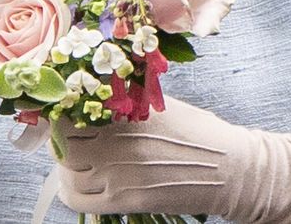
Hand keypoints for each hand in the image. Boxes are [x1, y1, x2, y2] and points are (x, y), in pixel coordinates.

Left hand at [56, 98, 290, 223]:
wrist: (229, 170)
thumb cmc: (199, 132)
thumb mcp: (161, 105)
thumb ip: (126, 99)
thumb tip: (93, 91)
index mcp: (127, 113)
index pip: (72, 110)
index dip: (61, 109)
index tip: (62, 106)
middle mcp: (117, 144)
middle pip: (64, 141)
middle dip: (61, 136)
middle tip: (67, 132)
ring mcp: (118, 175)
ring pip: (66, 172)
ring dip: (64, 163)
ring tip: (74, 156)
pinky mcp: (123, 201)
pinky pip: (77, 199)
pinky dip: (70, 189)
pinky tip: (77, 180)